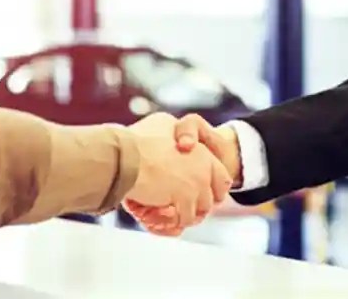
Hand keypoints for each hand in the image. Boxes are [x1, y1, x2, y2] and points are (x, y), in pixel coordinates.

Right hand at [124, 113, 231, 233]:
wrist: (125, 155)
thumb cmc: (137, 141)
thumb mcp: (164, 126)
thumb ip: (176, 136)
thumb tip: (178, 140)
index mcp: (201, 151)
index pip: (222, 178)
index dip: (213, 191)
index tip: (202, 197)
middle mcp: (204, 165)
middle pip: (213, 197)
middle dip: (201, 206)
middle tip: (186, 210)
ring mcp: (196, 181)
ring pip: (201, 209)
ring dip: (188, 214)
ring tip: (172, 214)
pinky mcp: (185, 196)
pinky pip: (186, 218)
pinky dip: (176, 221)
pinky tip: (165, 216)